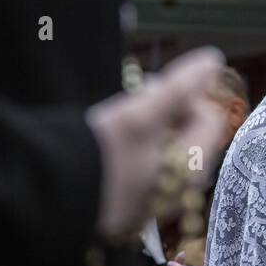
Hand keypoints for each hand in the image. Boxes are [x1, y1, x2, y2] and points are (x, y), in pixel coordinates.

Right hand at [86, 48, 225, 238]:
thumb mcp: (139, 114)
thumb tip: (213, 61)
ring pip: (166, 148)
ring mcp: (159, 198)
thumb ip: (179, 87)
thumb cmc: (99, 157)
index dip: (185, 95)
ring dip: (148, 128)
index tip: (151, 92)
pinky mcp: (136, 204)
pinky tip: (109, 147)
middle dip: (165, 111)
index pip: (210, 117)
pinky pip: (147, 167)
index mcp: (193, 168)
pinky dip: (135, 149)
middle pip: (188, 133)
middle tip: (132, 104)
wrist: (51, 199)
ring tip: (117, 124)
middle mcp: (183, 189)